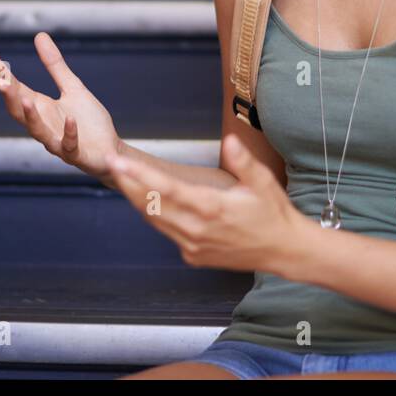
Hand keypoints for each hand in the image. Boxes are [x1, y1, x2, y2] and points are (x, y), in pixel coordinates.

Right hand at [0, 32, 119, 179]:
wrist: (110, 151)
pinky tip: (71, 119)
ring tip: (27, 101)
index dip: (5, 76)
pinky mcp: (76, 154)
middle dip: (10, 97)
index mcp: (41, 109)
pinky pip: (69, 145)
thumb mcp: (73, 88)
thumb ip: (54, 65)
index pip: (18, 91)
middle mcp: (44, 126)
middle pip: (20, 112)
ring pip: (38, 131)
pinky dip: (69, 133)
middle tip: (0, 81)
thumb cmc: (88, 121)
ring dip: (31, 118)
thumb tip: (39, 35)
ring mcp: (57, 142)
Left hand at [107, 132, 306, 273]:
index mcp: (212, 209)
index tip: (119, 162)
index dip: (139, 175)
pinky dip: (154, 214)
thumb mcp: (263, 182)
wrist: (283, 250)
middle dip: (129, 183)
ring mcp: (193, 246)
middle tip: (111, 163)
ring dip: (137, 198)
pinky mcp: (193, 256)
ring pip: (155, 220)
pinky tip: (146, 199)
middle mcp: (198, 230)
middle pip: (151, 205)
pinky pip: (166, 232)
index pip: (166, 189)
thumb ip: (243, 161)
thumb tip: (230, 140)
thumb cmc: (273, 212)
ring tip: (122, 177)